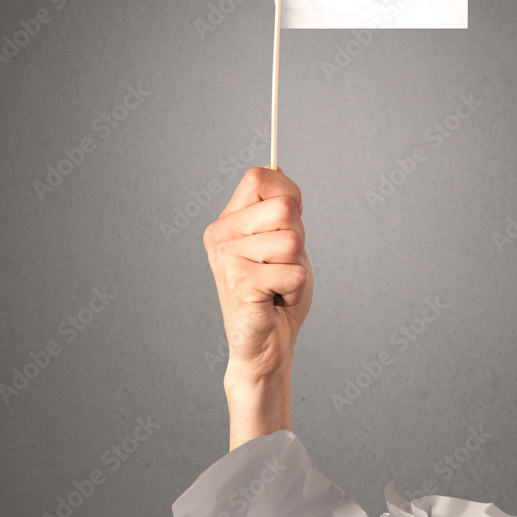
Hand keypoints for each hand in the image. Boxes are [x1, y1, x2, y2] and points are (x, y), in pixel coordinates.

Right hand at [203, 166, 312, 447]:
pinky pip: (294, 271)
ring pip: (291, 241)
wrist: (268, 346)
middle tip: (280, 267)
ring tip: (277, 285)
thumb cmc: (278, 294)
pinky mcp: (239, 282)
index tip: (287, 228)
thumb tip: (278, 170)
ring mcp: (226, 258)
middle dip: (297, 241)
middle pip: (283, 209)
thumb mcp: (286, 242)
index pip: (261, 177)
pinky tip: (275, 300)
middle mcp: (219, 235)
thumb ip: (282, 207)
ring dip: (296, 268)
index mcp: (227, 220)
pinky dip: (295, 289)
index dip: (289, 199)